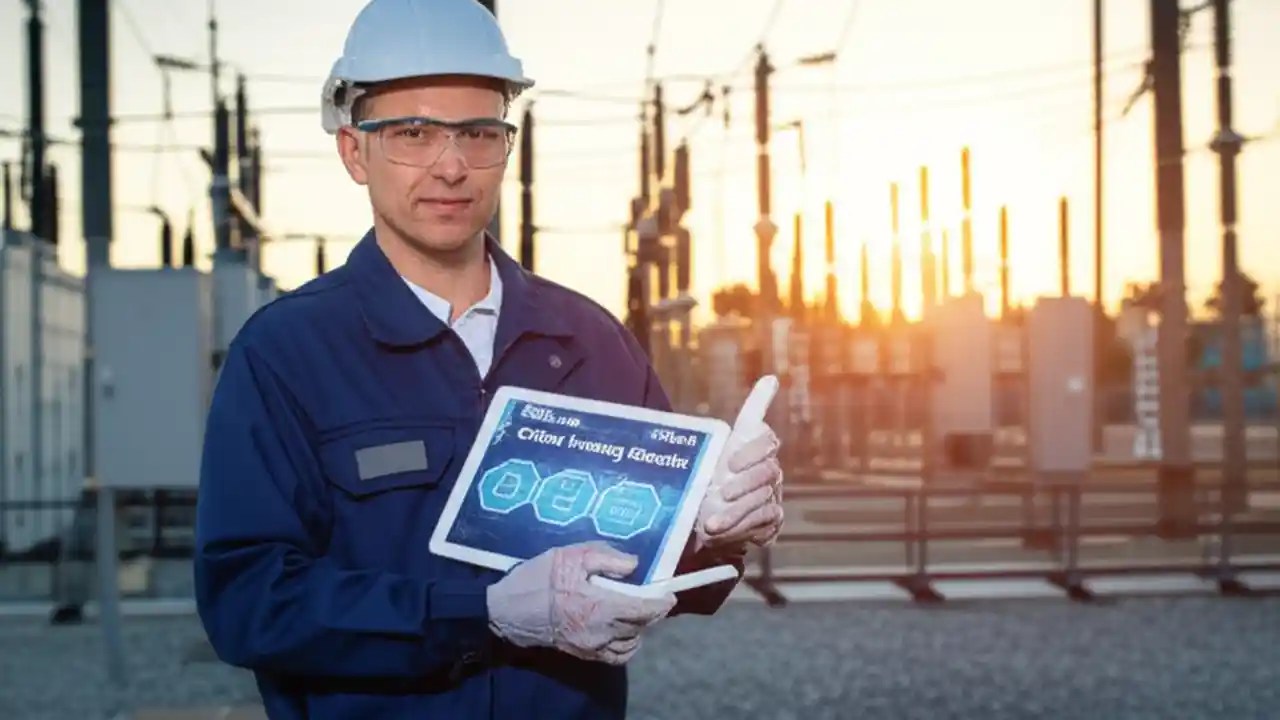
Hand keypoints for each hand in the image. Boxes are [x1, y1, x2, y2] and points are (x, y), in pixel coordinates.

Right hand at [487, 542, 674, 664]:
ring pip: (630, 643)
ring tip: (635, 611)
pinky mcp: (583, 653)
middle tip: (654, 598)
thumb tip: (634, 564)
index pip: (644, 609)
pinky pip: (615, 656)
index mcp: (600, 605)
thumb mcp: (571, 556)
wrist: (507, 610)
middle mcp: (601, 631)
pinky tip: (622, 630)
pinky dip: (626, 645)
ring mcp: (592, 646)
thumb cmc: (538, 579)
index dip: (662, 603)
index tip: (670, 595)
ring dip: (639, 628)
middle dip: (652, 613)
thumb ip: (606, 557)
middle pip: (641, 626)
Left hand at [694, 425, 784, 554]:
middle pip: (768, 471)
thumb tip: (745, 387)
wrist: (706, 517)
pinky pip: (763, 523)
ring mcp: (772, 495)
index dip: (752, 451)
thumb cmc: (707, 479)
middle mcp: (769, 470)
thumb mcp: (705, 457)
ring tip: (710, 525)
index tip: (731, 464)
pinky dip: (740, 529)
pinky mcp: (772, 519)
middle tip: (722, 494)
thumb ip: (717, 434)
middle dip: (744, 484)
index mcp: (755, 448)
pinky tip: (721, 535)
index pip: (766, 440)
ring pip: (763, 500)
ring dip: (736, 513)